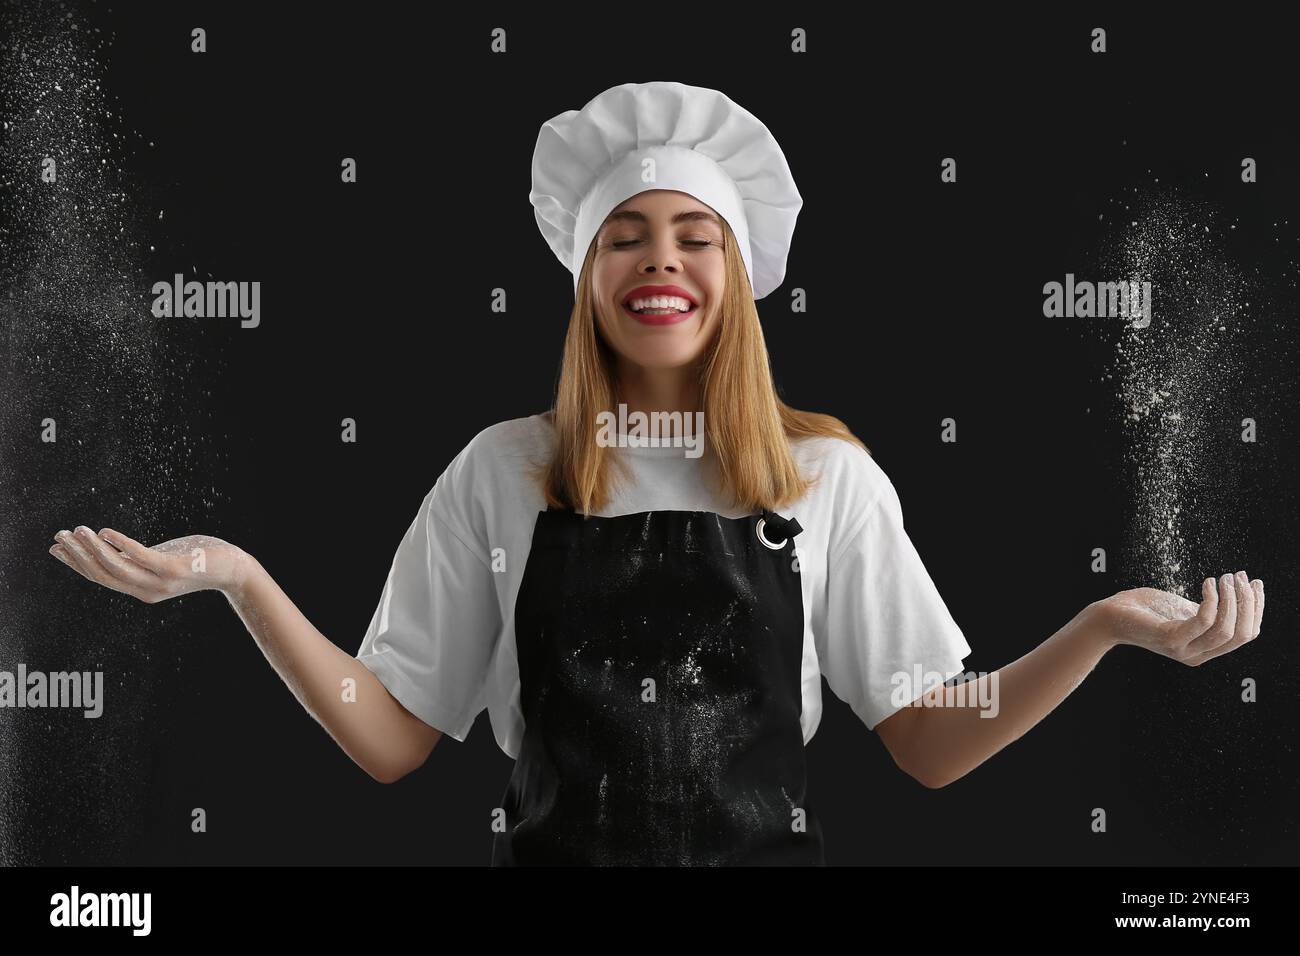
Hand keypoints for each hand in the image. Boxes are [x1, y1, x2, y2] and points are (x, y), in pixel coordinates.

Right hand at [49, 526, 250, 603]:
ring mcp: (159, 581)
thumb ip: (138, 558)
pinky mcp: (173, 569)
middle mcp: (146, 590)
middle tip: (57, 537)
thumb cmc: (198, 559)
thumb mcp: (162, 559)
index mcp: (141, 589)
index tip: (54, 549)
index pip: (100, 577)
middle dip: (78, 556)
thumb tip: (111, 546)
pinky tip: (105, 531)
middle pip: (103, 574)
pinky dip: (121, 544)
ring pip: (117, 567)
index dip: (76, 564)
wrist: (234, 569)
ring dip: (93, 549)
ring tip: (76, 531)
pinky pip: (141, 556)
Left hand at [1093, 571, 1264, 665]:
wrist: (1111, 615)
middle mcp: (1199, 655)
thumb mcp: (1186, 608)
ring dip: (1231, 598)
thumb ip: (1211, 608)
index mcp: (1206, 649)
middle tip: (1239, 576)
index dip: (1256, 608)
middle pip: (1241, 634)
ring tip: (1224, 576)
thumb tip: (1240, 589)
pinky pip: (1204, 621)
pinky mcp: (1171, 639)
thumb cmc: (1148, 608)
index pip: (1246, 635)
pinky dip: (1211, 599)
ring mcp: (1185, 650)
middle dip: (1247, 603)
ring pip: (1226, 629)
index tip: (1254, 581)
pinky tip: (1207, 582)